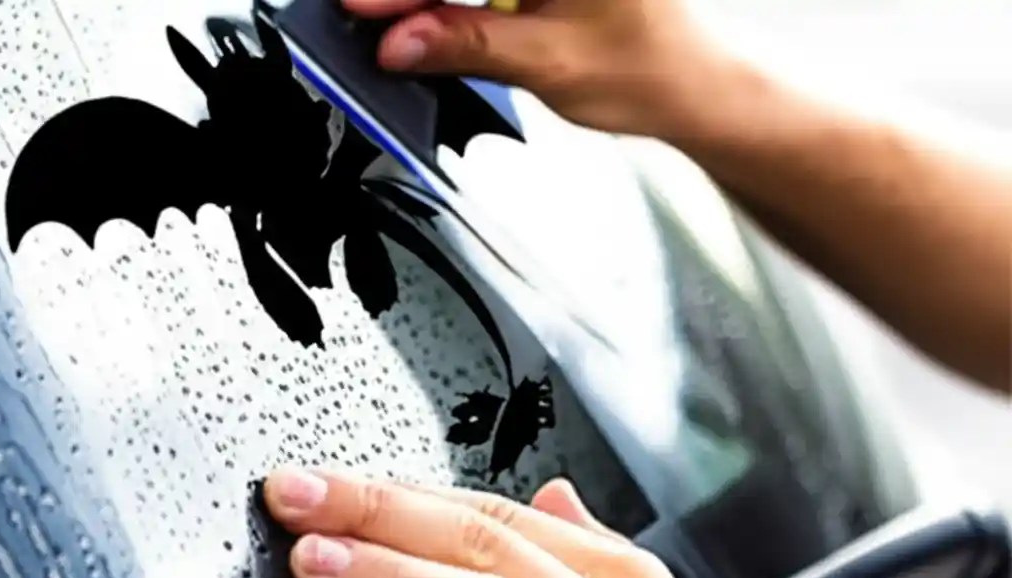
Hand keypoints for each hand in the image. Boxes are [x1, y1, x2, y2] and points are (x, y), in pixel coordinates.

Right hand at [343, 0, 748, 140]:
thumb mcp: (548, 62)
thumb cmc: (653, 69)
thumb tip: (399, 40)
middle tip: (373, 21)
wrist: (698, 87)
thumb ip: (466, 45)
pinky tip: (433, 24)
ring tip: (397, 29)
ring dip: (436, 3)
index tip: (362, 7)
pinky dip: (459, 4)